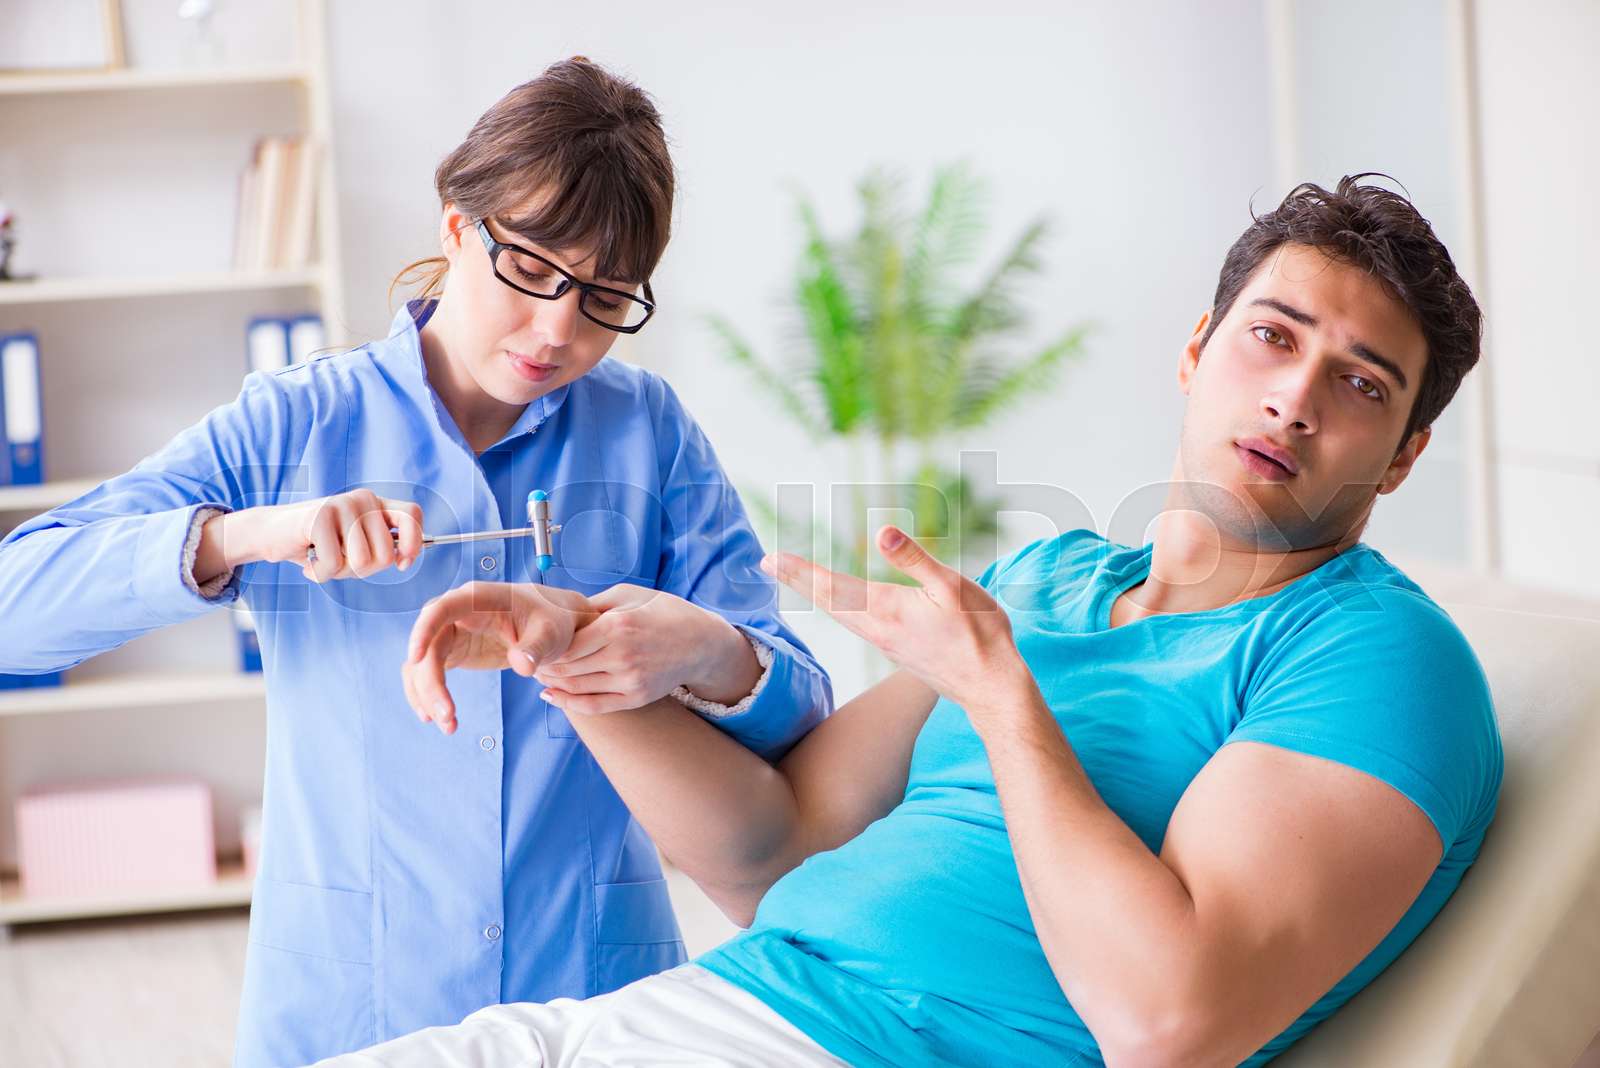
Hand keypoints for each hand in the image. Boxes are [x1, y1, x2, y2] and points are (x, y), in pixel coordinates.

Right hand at [204, 489, 423, 582]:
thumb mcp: (357, 546)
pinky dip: (319, 573)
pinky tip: (308, 560)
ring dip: (340, 572)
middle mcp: (363, 499)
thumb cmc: (320, 545)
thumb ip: (382, 549)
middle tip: (340, 560)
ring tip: (323, 558)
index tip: (402, 563)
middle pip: (386, 554)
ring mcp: (341, 505)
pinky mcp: (319, 517)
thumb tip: (404, 557)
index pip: (412, 515)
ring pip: (361, 562)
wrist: (272, 534)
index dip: (413, 544)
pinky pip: (334, 564)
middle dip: (363, 570)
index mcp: (376, 504)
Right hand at [403, 581, 596, 733]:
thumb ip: (537, 647)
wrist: (551, 626)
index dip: (423, 630)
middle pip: (428, 646)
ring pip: (422, 664)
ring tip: (448, 727)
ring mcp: (450, 632)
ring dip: (427, 695)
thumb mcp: (551, 632)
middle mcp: (457, 613)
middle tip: (447, 717)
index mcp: (477, 598)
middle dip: (430, 683)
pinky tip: (439, 719)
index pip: (441, 609)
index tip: (414, 658)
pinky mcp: (451, 651)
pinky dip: (428, 695)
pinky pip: (428, 673)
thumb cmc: (551, 621)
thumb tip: (522, 665)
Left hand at [534, 583, 761, 715]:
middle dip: (544, 666)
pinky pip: (594, 706)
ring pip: (577, 688)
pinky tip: (553, 696)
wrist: (702, 643)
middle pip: (568, 667)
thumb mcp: (629, 595)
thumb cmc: (664, 612)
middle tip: (529, 662)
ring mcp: (630, 680)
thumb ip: (593, 604)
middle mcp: (623, 655)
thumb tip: (558, 613)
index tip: (533, 645)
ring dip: (552, 684)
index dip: (544, 648)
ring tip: (540, 675)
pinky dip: (568, 703)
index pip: (567, 644)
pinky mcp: (636, 698)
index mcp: (618, 626)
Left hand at [762, 525, 1030, 715]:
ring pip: (840, 614)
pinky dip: (838, 606)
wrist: (990, 687)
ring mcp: (885, 642)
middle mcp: (877, 628)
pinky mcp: (896, 650)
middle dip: (798, 579)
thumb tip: (881, 532)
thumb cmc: (979, 634)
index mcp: (887, 609)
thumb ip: (915, 559)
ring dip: (815, 593)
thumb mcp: (953, 587)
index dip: (800, 570)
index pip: (832, 585)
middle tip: (768, 562)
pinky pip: (856, 623)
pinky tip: (839, 602)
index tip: (770, 558)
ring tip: (796, 577)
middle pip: (828, 599)